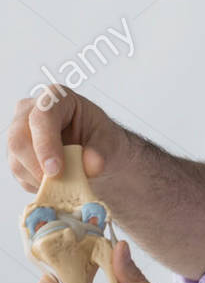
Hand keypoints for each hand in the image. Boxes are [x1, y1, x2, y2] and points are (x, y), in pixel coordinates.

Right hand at [7, 90, 125, 186]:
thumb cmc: (102, 140)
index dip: (45, 144)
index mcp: (56, 98)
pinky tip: (58, 183)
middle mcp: (30, 111)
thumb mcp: (110, 142)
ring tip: (66, 183)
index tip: (56, 170)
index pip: (42, 117)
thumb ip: (101, 153)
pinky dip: (38, 185)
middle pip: (19, 139)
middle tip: (58, 183)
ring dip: (40, 179)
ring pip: (16, 160)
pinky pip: (20, 174)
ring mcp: (19, 133)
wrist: (99, 154)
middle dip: (38, 166)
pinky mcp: (17, 154)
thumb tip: (91, 166)